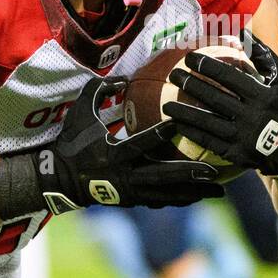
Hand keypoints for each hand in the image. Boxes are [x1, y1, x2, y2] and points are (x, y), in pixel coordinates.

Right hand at [0, 77, 223, 216]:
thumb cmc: (71, 142)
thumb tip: (121, 77)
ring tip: (218, 188)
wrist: (59, 180)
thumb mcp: (80, 112)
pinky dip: (180, 198)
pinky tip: (199, 195)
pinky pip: (160, 200)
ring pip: (167, 194)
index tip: (179, 123)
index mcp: (113, 154)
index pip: (140, 144)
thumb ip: (98, 91)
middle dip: (189, 174)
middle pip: (163, 176)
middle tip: (213, 169)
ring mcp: (130, 192)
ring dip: (193, 192)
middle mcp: (125, 176)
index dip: (160, 135)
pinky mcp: (132, 200)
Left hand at [162, 32, 277, 193]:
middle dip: (191, 85)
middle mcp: (253, 116)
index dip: (207, 65)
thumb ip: (264, 56)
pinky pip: (208, 142)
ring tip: (166, 105)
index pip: (230, 76)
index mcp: (264, 95)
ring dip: (184, 112)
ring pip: (207, 122)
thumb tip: (243, 33)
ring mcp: (244, 137)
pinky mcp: (237, 154)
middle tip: (173, 75)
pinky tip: (176, 124)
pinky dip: (191, 132)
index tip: (189, 57)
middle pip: (215, 97)